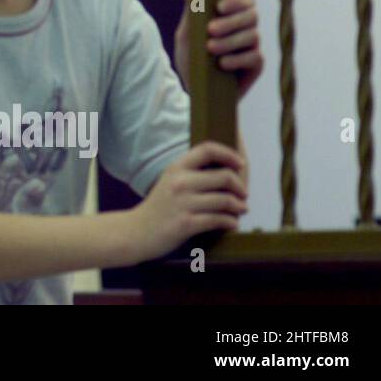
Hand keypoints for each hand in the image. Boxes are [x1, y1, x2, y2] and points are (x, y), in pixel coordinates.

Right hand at [124, 141, 247, 263]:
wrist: (137, 231)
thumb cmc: (159, 207)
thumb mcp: (170, 182)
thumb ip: (192, 174)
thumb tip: (227, 172)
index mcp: (176, 168)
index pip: (207, 149)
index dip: (229, 154)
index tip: (240, 163)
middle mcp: (180, 182)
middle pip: (224, 176)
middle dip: (240, 187)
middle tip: (243, 195)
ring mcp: (183, 203)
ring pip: (225, 200)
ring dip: (239, 207)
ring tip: (240, 210)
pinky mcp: (186, 223)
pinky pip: (219, 220)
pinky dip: (230, 222)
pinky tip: (232, 224)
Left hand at [174, 0, 262, 99]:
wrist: (194, 89)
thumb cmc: (191, 57)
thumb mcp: (187, 36)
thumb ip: (191, 14)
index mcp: (232, 16)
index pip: (245, 1)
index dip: (236, 1)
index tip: (219, 7)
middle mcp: (246, 28)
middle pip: (252, 16)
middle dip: (231, 22)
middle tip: (210, 30)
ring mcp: (253, 46)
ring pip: (253, 36)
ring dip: (230, 41)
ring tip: (210, 48)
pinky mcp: (256, 65)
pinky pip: (255, 57)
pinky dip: (237, 59)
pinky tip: (222, 63)